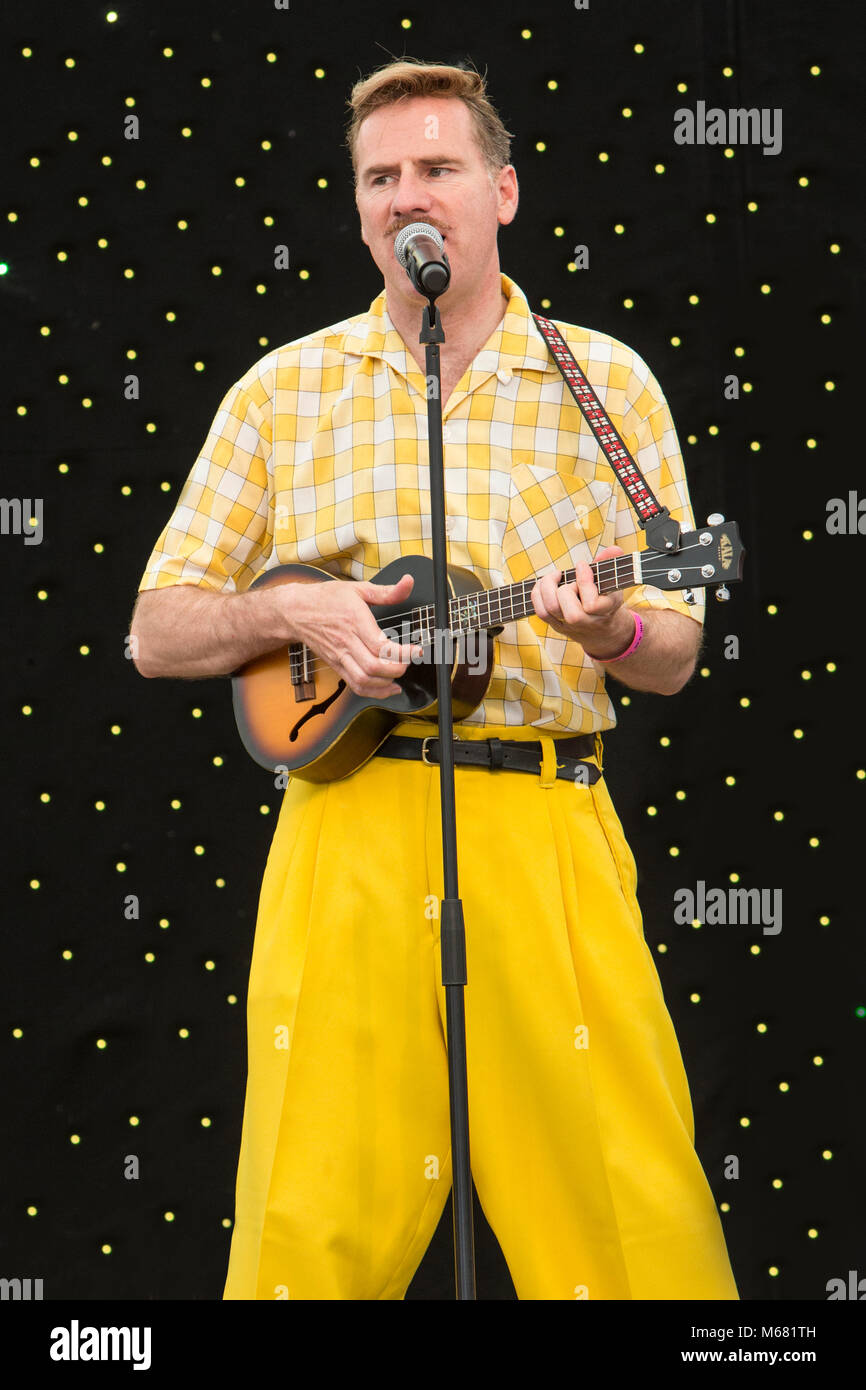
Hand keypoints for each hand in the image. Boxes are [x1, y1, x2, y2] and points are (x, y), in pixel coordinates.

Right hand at [283, 573, 421, 697]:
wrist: (295, 611)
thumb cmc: (326, 599)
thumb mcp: (358, 589)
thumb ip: (387, 591)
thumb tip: (408, 583)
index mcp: (354, 621)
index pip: (380, 646)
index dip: (402, 653)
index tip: (416, 650)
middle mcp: (346, 642)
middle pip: (373, 667)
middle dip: (397, 669)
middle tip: (409, 661)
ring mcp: (339, 656)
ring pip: (363, 680)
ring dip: (385, 683)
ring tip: (399, 674)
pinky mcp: (336, 665)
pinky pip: (354, 684)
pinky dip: (373, 691)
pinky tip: (388, 687)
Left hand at [531, 545, 631, 654]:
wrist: (600, 628)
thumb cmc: (605, 598)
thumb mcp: (611, 581)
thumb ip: (611, 563)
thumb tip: (614, 549)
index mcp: (605, 611)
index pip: (591, 604)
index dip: (584, 582)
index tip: (582, 565)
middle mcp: (587, 622)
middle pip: (572, 614)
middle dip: (566, 590)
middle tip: (568, 579)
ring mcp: (569, 626)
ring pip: (552, 611)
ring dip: (548, 588)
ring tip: (554, 576)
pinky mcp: (556, 625)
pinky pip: (541, 612)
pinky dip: (538, 594)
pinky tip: (545, 583)